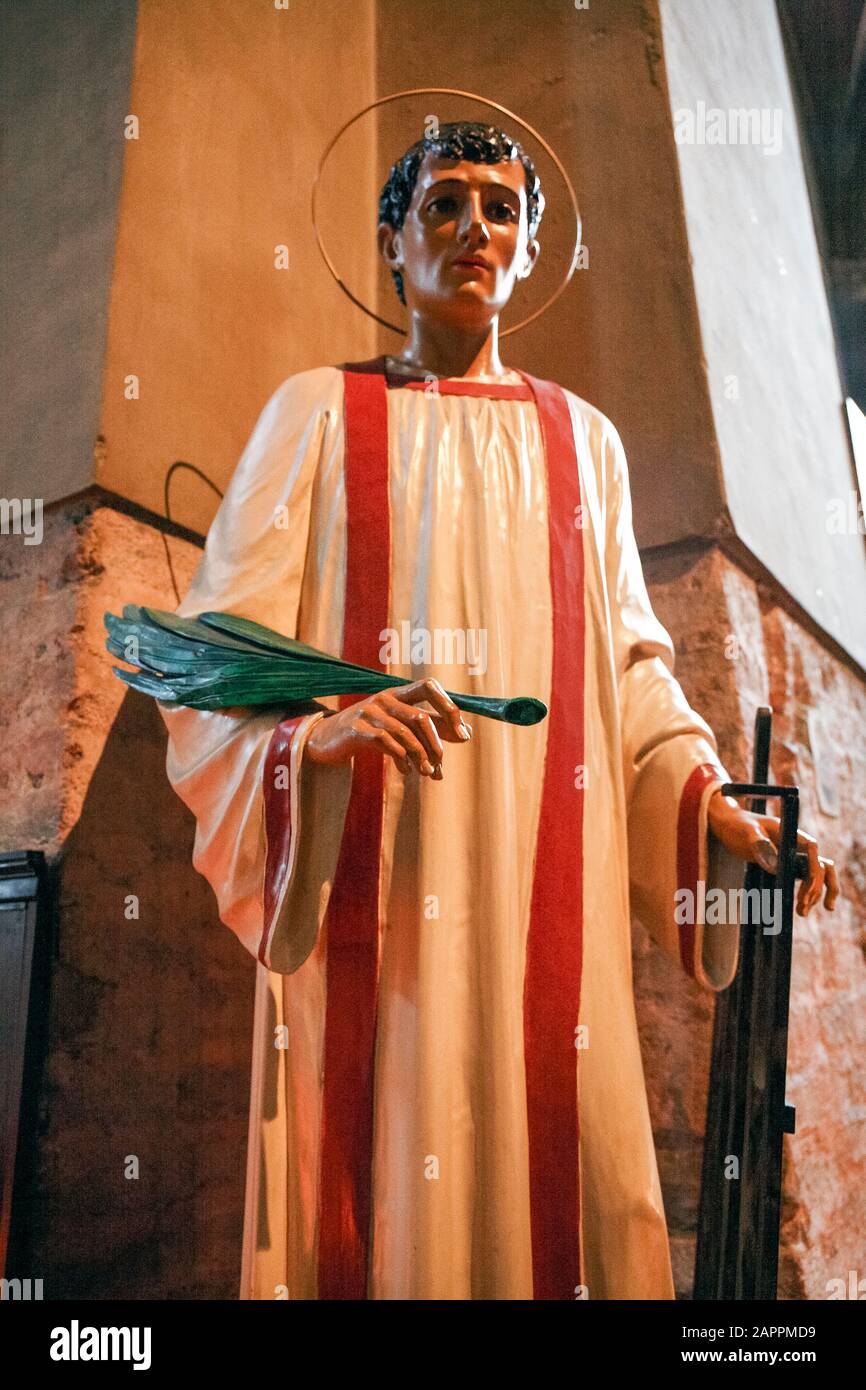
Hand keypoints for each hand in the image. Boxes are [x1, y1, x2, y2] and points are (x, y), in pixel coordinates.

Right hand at [304, 678, 471, 780]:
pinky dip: (400, 758)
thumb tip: (466, 734)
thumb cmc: (371, 731)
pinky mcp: (355, 728)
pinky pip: (384, 742)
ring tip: (427, 773)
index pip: (429, 686)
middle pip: (420, 717)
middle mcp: (385, 697)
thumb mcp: (401, 726)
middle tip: (440, 765)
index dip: (449, 707)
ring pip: (404, 733)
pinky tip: (406, 770)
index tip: (462, 735)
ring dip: (420, 757)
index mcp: (399, 693)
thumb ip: (431, 727)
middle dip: (435, 744)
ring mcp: (369, 711)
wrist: (327, 739)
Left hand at [706, 789, 838, 916]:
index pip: (812, 850)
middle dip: (818, 887)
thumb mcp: (746, 831)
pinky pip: (806, 880)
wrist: (730, 824)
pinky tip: (801, 908)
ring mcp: (796, 856)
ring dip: (815, 895)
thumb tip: (775, 867)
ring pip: (818, 876)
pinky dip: (808, 894)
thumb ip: (760, 845)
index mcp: (792, 833)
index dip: (814, 870)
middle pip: (822, 866)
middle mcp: (799, 845)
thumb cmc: (738, 824)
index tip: (806, 890)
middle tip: (803, 905)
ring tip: (801, 913)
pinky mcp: (789, 866)